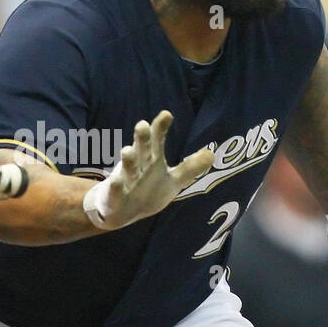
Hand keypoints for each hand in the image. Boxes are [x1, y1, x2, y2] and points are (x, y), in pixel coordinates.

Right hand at [83, 111, 212, 230]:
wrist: (120, 212)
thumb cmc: (147, 190)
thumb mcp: (172, 180)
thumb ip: (190, 168)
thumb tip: (212, 154)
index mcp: (151, 160)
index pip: (156, 141)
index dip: (160, 128)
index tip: (167, 114)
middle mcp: (138, 166)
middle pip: (142, 150)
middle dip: (142, 139)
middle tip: (142, 124)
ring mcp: (126, 181)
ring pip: (127, 168)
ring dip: (128, 160)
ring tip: (127, 150)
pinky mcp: (115, 197)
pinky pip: (116, 192)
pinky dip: (116, 186)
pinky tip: (116, 180)